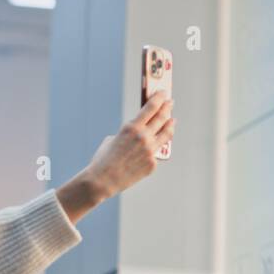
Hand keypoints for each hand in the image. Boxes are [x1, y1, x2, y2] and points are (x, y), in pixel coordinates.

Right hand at [56, 92, 174, 223]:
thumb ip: (130, 134)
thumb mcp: (113, 139)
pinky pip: (156, 154)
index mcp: (132, 127)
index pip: (151, 107)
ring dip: (170, 125)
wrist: (101, 181)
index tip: (163, 93)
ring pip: (166, 134)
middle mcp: (144, 137)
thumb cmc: (103, 159)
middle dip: (167, 108)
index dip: (159, 98)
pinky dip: (153, 150)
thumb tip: (142, 133)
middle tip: (170, 103)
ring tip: (172, 120)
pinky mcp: (152, 164)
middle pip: (162, 117)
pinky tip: (151, 149)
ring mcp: (150, 151)